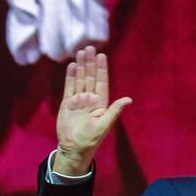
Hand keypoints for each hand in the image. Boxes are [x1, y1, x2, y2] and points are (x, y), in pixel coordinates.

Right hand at [55, 46, 131, 175]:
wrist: (73, 147)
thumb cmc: (91, 139)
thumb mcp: (105, 125)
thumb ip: (115, 110)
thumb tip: (129, 99)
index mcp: (101, 103)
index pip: (102, 82)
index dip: (102, 69)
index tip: (102, 55)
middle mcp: (90, 99)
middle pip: (90, 77)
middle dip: (90, 63)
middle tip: (90, 47)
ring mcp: (78, 100)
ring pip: (80, 79)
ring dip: (81, 66)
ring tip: (81, 52)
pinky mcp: (67, 103)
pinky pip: (69, 86)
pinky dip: (71, 76)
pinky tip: (72, 66)